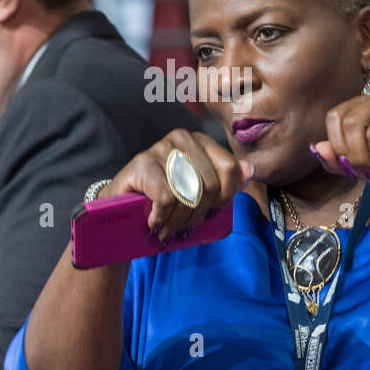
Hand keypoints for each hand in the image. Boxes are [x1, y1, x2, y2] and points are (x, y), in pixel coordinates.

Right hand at [101, 128, 253, 243]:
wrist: (118, 207)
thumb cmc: (162, 200)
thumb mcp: (197, 192)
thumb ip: (226, 181)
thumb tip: (250, 171)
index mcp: (201, 141)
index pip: (229, 168)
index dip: (224, 199)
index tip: (209, 216)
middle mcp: (182, 138)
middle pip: (210, 185)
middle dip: (197, 216)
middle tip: (182, 231)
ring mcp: (160, 147)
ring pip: (188, 194)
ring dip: (178, 222)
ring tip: (167, 231)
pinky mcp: (141, 162)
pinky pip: (166, 198)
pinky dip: (162, 218)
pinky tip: (153, 223)